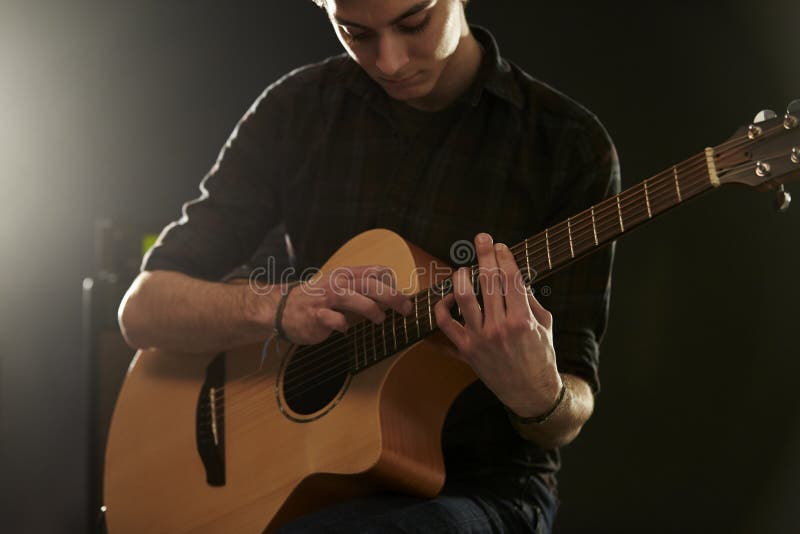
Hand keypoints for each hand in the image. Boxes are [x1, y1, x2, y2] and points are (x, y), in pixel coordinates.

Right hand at [280, 265, 412, 344]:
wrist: (283, 310)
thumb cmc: (318, 300)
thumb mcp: (340, 287)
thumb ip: (362, 289)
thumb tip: (393, 297)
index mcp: (345, 274)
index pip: (374, 271)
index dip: (392, 282)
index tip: (404, 295)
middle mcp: (337, 283)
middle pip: (369, 284)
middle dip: (391, 296)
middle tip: (406, 308)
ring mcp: (325, 299)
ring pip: (354, 298)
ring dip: (371, 309)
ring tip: (381, 319)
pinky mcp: (316, 316)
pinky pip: (334, 320)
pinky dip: (343, 325)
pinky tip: (345, 329)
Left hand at [434, 233, 561, 416]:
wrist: (531, 393)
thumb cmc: (541, 356)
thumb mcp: (545, 325)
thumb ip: (529, 299)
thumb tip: (515, 275)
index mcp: (522, 320)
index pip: (510, 279)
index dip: (504, 257)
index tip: (500, 246)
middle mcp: (500, 327)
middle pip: (488, 282)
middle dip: (485, 255)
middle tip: (482, 238)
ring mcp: (481, 338)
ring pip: (463, 298)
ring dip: (461, 277)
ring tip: (463, 269)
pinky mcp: (466, 349)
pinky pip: (445, 324)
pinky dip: (442, 307)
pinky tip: (448, 297)